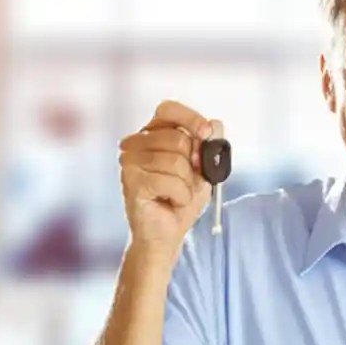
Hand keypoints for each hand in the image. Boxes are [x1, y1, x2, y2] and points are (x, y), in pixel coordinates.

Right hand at [118, 100, 222, 265]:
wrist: (167, 234)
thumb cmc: (180, 200)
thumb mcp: (203, 170)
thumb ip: (209, 146)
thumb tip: (215, 124)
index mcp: (152, 134)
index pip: (167, 110)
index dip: (189, 118)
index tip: (206, 133)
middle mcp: (136, 144)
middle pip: (177, 139)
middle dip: (192, 165)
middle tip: (188, 182)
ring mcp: (129, 162)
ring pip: (175, 161)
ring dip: (186, 184)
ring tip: (177, 195)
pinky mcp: (130, 181)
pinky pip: (168, 181)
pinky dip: (180, 195)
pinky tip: (171, 203)